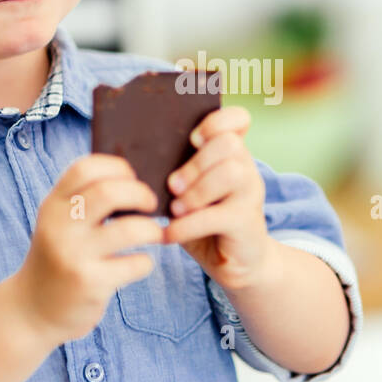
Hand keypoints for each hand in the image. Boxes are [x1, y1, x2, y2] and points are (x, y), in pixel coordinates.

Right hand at [13, 154, 164, 342]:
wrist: (31, 311)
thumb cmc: (57, 260)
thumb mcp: (58, 224)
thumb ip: (83, 200)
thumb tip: (133, 178)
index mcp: (52, 206)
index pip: (85, 168)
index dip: (117, 167)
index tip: (131, 178)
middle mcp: (60, 227)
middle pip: (110, 192)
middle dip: (140, 194)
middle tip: (150, 205)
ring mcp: (74, 256)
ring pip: (129, 229)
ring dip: (152, 230)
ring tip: (154, 234)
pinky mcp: (90, 283)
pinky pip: (135, 264)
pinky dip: (146, 262)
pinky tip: (138, 264)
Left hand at [163, 106, 272, 290]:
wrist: (233, 263)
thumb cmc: (202, 220)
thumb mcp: (188, 191)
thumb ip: (174, 172)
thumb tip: (131, 159)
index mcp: (231, 154)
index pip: (238, 119)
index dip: (217, 121)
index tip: (193, 140)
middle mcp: (246, 168)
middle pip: (229, 144)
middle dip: (195, 164)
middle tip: (172, 186)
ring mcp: (250, 194)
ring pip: (231, 173)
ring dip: (196, 191)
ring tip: (175, 209)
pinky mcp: (247, 223)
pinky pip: (217, 215)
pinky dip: (188, 225)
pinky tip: (170, 233)